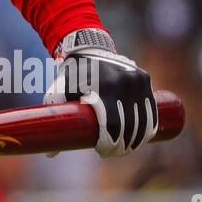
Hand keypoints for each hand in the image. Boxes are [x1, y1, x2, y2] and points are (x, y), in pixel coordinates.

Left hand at [44, 29, 158, 157]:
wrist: (88, 47)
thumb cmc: (70, 75)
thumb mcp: (58, 91)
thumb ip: (55, 119)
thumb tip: (50, 154)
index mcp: (100, 86)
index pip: (111, 124)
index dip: (109, 143)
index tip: (103, 151)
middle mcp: (121, 81)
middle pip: (128, 126)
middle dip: (122, 145)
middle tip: (114, 152)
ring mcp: (135, 79)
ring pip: (143, 120)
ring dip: (137, 139)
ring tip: (127, 148)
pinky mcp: (144, 78)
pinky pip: (150, 109)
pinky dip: (148, 126)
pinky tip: (142, 138)